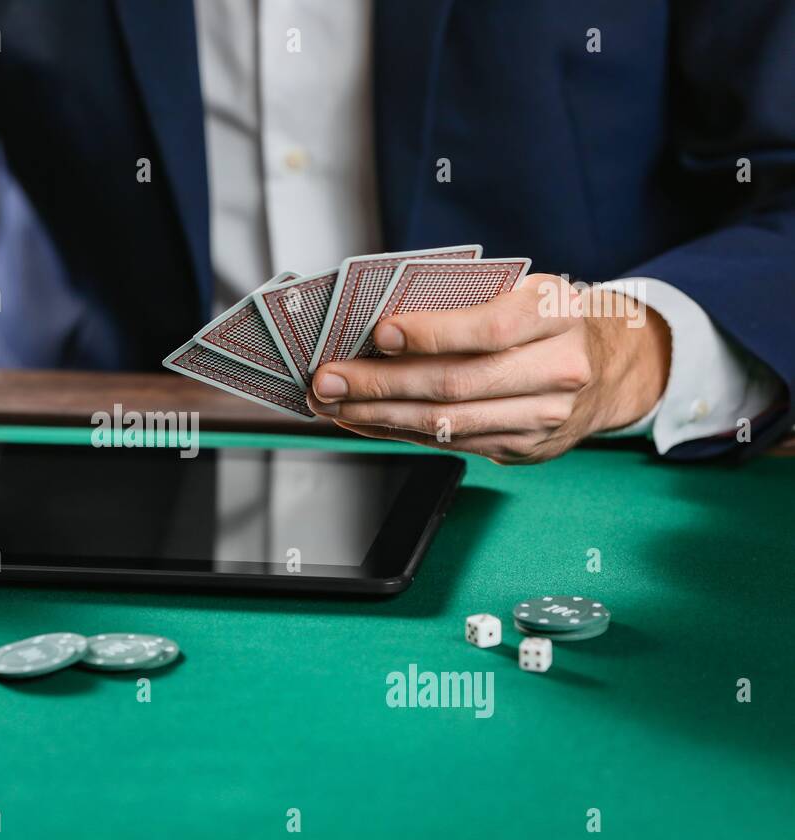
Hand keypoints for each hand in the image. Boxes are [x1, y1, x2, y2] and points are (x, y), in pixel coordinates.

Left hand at [307, 274, 670, 462]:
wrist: (609, 366)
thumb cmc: (545, 319)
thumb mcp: (522, 291)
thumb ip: (466, 302)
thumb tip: (380, 325)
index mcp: (557, 314)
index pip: (491, 328)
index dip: (432, 332)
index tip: (380, 332)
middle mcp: (559, 368)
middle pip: (457, 384)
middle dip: (381, 384)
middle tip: (330, 379)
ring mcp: (546, 416)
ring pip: (449, 423)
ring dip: (379, 416)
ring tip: (335, 404)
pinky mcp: (527, 448)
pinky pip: (453, 444)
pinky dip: (401, 433)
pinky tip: (366, 420)